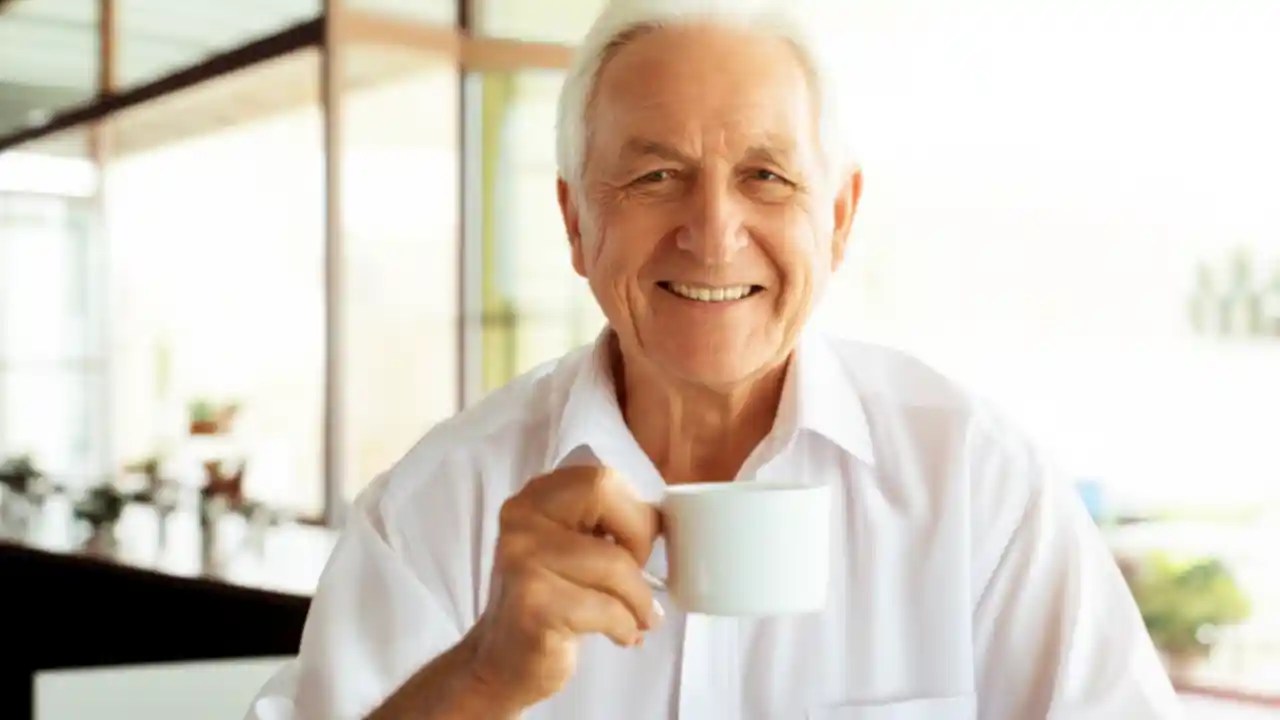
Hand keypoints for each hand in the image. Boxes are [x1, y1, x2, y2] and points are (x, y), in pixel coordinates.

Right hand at [467, 465, 661, 712]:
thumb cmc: (554, 602)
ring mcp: (522, 559)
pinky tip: (622, 636)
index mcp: (535, 498)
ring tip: (639, 618)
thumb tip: (666, 521)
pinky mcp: (533, 604)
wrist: (505, 662)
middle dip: (637, 538)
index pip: (601, 478)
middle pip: (604, 495)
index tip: (635, 546)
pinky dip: (626, 626)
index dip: (632, 510)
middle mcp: (521, 517)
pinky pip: (606, 608)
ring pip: (613, 562)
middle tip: (638, 575)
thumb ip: (605, 523)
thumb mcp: (573, 548)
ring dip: (639, 599)